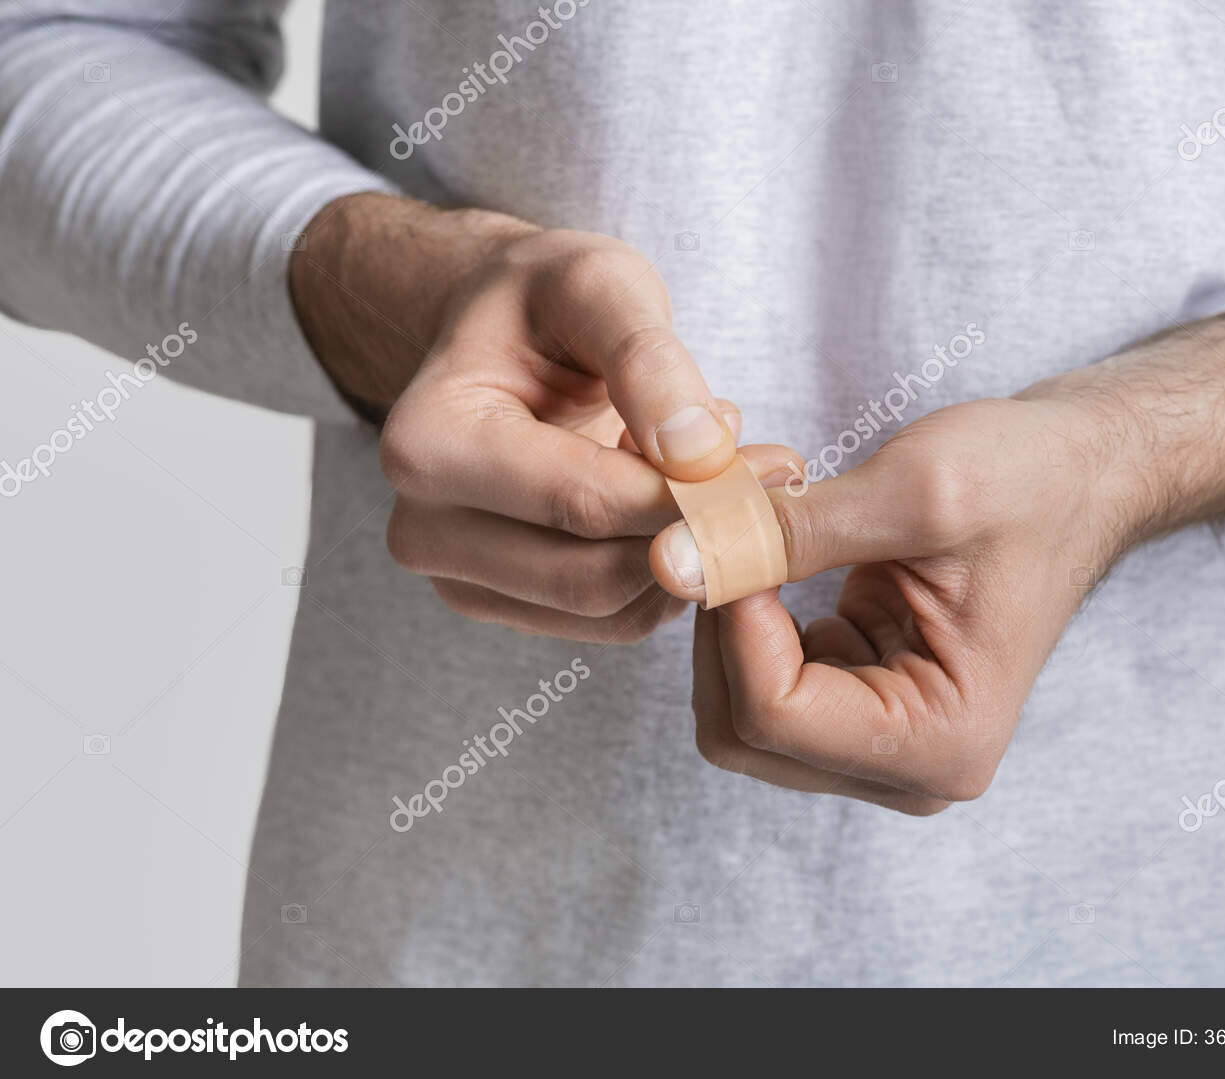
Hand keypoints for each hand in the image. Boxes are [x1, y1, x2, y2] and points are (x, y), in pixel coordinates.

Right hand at [290, 193, 738, 641]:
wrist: (501, 334)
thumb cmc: (545, 301)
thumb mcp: (600, 285)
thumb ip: (649, 361)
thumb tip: (699, 455)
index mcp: (428, 442)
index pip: (582, 503)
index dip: (691, 495)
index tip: (775, 465)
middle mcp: (424, 527)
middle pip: (594, 576)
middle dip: (697, 532)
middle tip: (768, 474)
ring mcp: (459, 578)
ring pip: (611, 611)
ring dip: (686, 551)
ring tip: (707, 467)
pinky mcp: (504, 605)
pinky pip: (614, 622)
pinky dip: (667, 573)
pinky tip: (673, 503)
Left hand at [652, 312, 1224, 811]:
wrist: (1080, 475)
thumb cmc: (1027, 481)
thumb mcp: (914, 491)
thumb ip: (788, 533)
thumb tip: (673, 559)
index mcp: (943, 741)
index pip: (774, 716)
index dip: (730, 620)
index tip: (729, 527)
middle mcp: (911, 769)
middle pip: (741, 733)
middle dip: (720, 627)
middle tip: (733, 526)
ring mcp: (881, 747)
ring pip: (737, 715)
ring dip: (728, 622)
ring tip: (761, 532)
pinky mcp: (858, 711)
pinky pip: (759, 687)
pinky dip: (747, 620)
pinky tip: (776, 556)